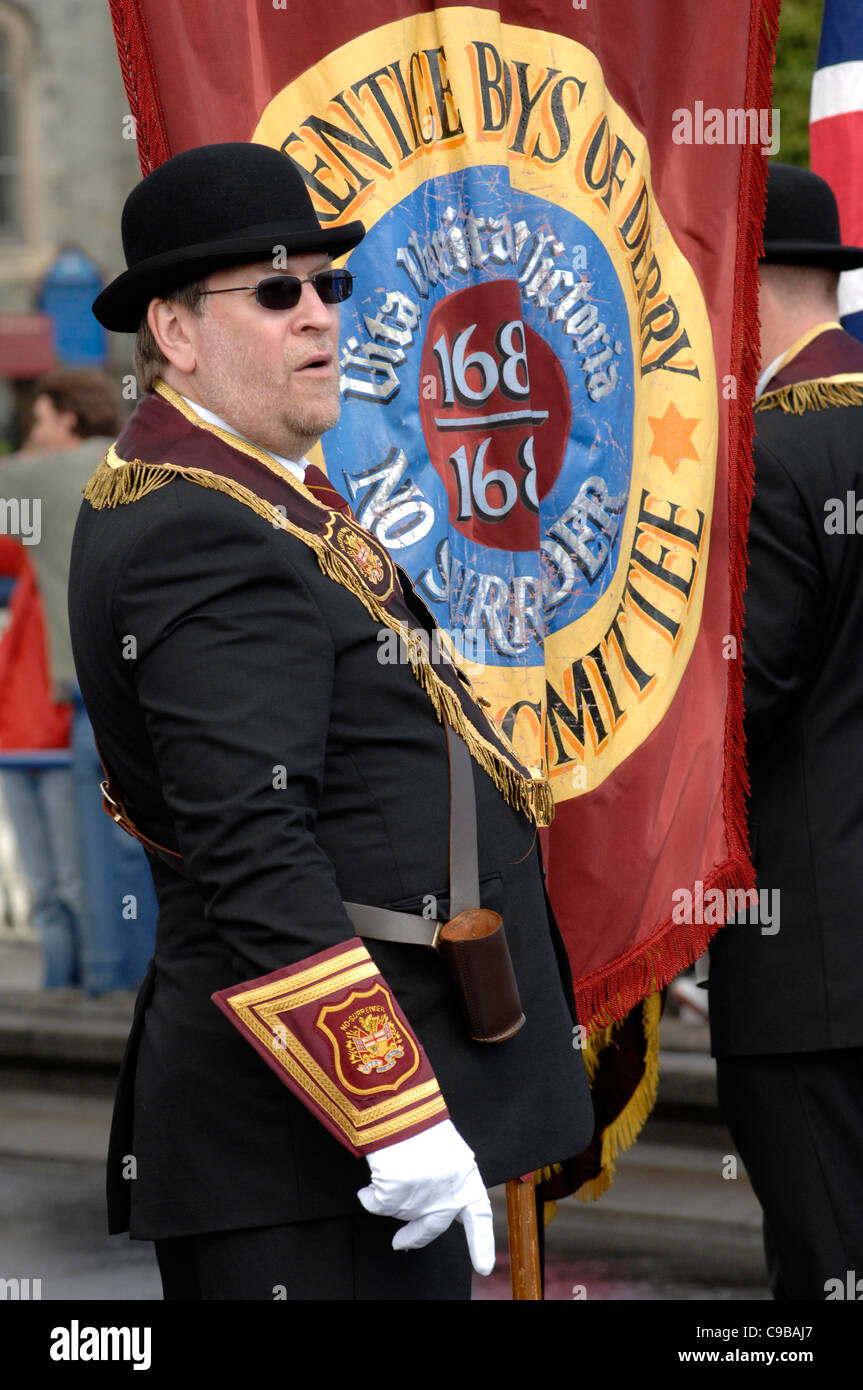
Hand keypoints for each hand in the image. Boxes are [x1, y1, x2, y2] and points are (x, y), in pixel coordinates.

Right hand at [357, 1118, 494, 1274]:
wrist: (402, 1105)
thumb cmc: (423, 1126)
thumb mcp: (449, 1153)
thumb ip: (446, 1185)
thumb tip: (421, 1216)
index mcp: (467, 1179)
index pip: (479, 1217)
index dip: (481, 1244)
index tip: (482, 1268)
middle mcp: (447, 1193)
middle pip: (431, 1225)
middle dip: (414, 1237)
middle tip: (400, 1243)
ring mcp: (421, 1197)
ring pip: (400, 1211)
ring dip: (391, 1199)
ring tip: (388, 1169)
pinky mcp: (394, 1195)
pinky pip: (375, 1203)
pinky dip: (370, 1195)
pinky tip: (370, 1179)